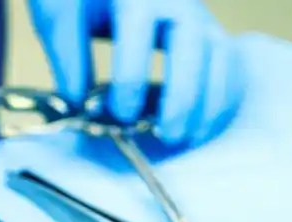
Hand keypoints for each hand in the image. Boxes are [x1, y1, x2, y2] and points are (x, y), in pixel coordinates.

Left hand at [28, 0, 246, 145]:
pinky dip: (221, 102)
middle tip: (164, 135)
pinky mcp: (212, 37)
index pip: (139, 36)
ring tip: (185, 138)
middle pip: (193, 50)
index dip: (130, 81)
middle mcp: (178, 1)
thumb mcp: (60, 13)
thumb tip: (78, 104)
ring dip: (208, 106)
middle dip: (182, 99)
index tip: (119, 114)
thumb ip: (67, 54)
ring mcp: (201, 18)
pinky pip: (231, 69)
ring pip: (220, 61)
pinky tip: (200, 129)